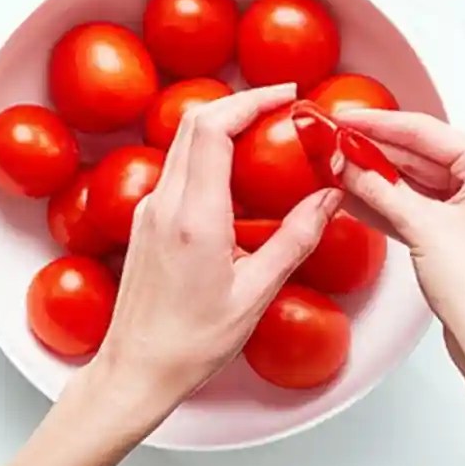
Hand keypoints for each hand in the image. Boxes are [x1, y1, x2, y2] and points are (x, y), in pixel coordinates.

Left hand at [0, 85, 340, 465]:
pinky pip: (179, 169)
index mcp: (193, 217)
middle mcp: (164, 203)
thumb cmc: (192, 343)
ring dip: (223, 126)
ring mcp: (149, 209)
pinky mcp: (146, 220)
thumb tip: (328, 196)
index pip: (214, 129)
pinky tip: (238, 175)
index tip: (286, 96)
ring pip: (184, 142)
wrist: (136, 369)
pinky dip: (210, 154)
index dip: (251, 101)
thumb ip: (296, 238)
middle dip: (240, 103)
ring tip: (266, 133)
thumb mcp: (256, 293)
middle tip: (282, 105)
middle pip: (195, 123)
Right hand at [334, 109, 464, 366]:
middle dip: (376, 153)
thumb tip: (348, 162)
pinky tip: (358, 196)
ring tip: (338, 166)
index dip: (379, 125)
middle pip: (424, 156)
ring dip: (380, 179)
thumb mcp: (423, 230)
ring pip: (422, 183)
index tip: (344, 119)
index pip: (429, 133)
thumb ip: (381, 190)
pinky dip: (394, 205)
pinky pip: (426, 208)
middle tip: (334, 143)